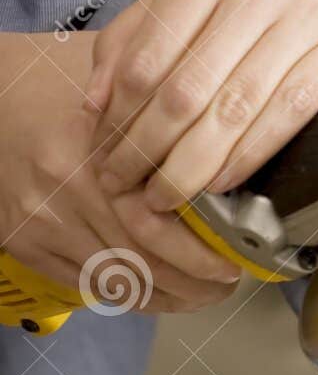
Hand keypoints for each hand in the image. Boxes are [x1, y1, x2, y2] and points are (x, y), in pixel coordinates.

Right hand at [0, 34, 242, 312]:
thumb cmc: (59, 80)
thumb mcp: (115, 78)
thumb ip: (163, 105)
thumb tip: (230, 141)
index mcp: (90, 149)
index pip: (156, 219)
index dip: (203, 247)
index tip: (238, 252)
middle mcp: (62, 192)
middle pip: (142, 259)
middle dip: (195, 280)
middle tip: (231, 280)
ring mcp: (40, 223)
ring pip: (117, 282)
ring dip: (169, 297)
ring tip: (206, 293)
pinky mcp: (23, 244)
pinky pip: (87, 285)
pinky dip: (131, 296)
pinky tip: (163, 293)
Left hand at [89, 0, 317, 210]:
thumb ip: (133, 38)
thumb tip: (93, 106)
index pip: (146, 60)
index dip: (118, 119)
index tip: (103, 156)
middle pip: (186, 91)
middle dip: (146, 151)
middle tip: (126, 187)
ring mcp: (306, 15)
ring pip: (234, 109)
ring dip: (192, 166)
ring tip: (166, 197)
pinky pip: (288, 112)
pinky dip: (249, 155)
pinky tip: (221, 182)